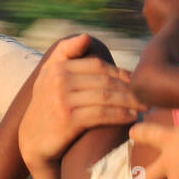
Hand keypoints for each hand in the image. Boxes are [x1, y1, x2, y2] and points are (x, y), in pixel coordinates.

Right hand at [18, 34, 139, 167]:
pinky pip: (102, 114)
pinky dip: (120, 114)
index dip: (120, 73)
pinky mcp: (68, 119)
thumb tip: (87, 36)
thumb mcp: (49, 77)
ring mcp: (62, 99)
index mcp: (56, 66)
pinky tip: (132, 117)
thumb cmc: (47, 109)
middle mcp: (58, 79)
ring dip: (130, 101)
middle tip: (147, 96)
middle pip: (104, 80)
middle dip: (129, 88)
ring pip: (105, 96)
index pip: (97, 65)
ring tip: (144, 106)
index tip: (136, 82)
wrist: (32, 142)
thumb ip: (65, 54)